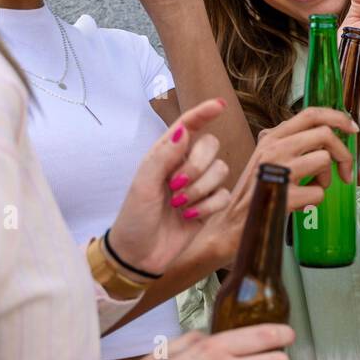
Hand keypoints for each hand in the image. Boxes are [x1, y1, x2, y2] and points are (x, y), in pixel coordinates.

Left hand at [108, 99, 232, 275]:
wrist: (140, 254)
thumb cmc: (134, 217)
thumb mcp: (143, 185)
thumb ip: (163, 156)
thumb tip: (183, 130)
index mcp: (166, 154)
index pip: (188, 125)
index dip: (203, 113)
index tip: (220, 104)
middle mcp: (185, 165)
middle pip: (211, 147)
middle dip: (198, 166)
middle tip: (176, 187)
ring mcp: (199, 185)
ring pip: (221, 171)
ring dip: (201, 190)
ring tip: (180, 206)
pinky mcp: (209, 206)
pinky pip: (224, 195)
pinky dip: (208, 207)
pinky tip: (190, 217)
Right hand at [251, 107, 359, 212]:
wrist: (232, 225)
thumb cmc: (260, 194)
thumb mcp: (277, 165)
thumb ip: (311, 159)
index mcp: (272, 137)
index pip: (310, 114)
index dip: (338, 117)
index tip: (353, 129)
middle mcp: (273, 148)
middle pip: (324, 134)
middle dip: (343, 154)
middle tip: (345, 173)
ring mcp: (277, 169)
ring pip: (323, 161)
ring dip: (326, 180)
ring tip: (311, 189)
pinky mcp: (282, 194)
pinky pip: (318, 193)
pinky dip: (315, 201)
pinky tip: (300, 204)